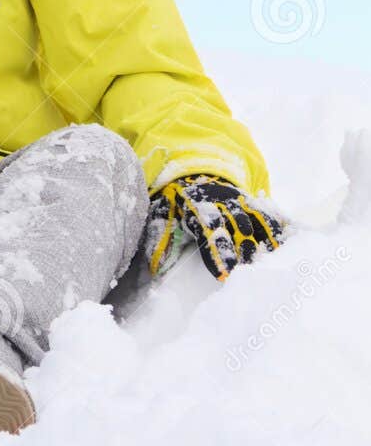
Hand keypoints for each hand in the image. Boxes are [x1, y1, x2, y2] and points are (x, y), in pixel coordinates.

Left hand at [144, 172, 285, 280]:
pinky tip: (290, 243)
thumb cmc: (176, 202)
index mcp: (196, 205)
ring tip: (275, 262)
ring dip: (266, 240)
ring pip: (256, 219)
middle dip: (245, 248)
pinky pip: (268, 213)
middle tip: (253, 272)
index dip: (218, 249)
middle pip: (238, 226)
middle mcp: (221, 201)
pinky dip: (278, 227)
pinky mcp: (251, 202)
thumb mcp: (160, 214)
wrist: (191, 172)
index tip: (225, 272)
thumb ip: (160, 239)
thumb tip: (156, 267)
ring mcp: (239, 200)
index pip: (209, 228)